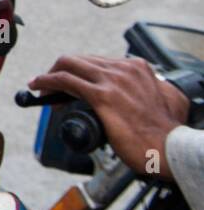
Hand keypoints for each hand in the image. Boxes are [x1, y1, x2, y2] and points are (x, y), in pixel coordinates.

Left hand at [29, 55, 189, 179]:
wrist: (172, 149)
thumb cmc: (165, 134)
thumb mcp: (163, 101)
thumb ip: (148, 92)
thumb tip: (135, 95)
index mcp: (138, 68)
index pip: (97, 62)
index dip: (79, 72)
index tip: (71, 85)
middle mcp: (125, 69)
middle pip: (79, 60)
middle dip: (60, 71)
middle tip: (50, 88)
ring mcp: (113, 81)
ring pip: (69, 65)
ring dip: (50, 76)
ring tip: (41, 89)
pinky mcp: (102, 96)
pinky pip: (65, 80)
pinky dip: (46, 81)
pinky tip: (37, 88)